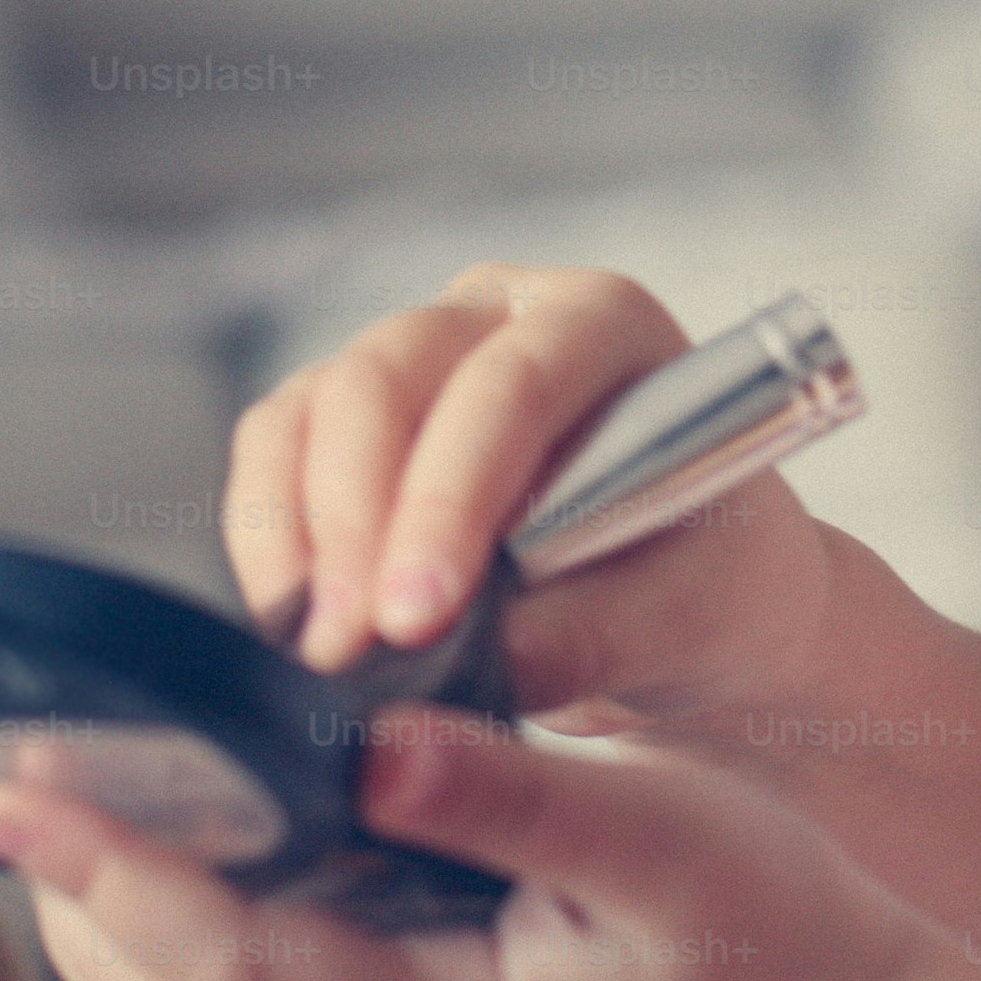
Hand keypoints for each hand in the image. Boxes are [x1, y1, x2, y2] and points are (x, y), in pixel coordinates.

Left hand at [0, 706, 953, 980]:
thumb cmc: (779, 933)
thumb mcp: (668, 836)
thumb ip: (513, 794)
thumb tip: (365, 742)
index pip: (231, 961)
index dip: (110, 873)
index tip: (14, 793)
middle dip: (72, 895)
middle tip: (0, 769)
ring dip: (115, 915)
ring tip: (59, 788)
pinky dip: (189, 921)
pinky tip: (185, 824)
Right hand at [230, 266, 835, 730]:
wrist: (688, 605)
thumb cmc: (708, 586)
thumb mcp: (685, 617)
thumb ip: (587, 634)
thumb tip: (471, 664)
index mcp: (604, 324)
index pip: (510, 384)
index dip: (450, 495)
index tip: (418, 613)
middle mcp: (498, 315)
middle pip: (386, 381)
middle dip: (358, 523)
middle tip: (350, 651)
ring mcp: (416, 357)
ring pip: (312, 412)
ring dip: (298, 534)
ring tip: (317, 651)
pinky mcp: (349, 417)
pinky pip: (276, 452)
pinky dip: (272, 539)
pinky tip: (296, 621)